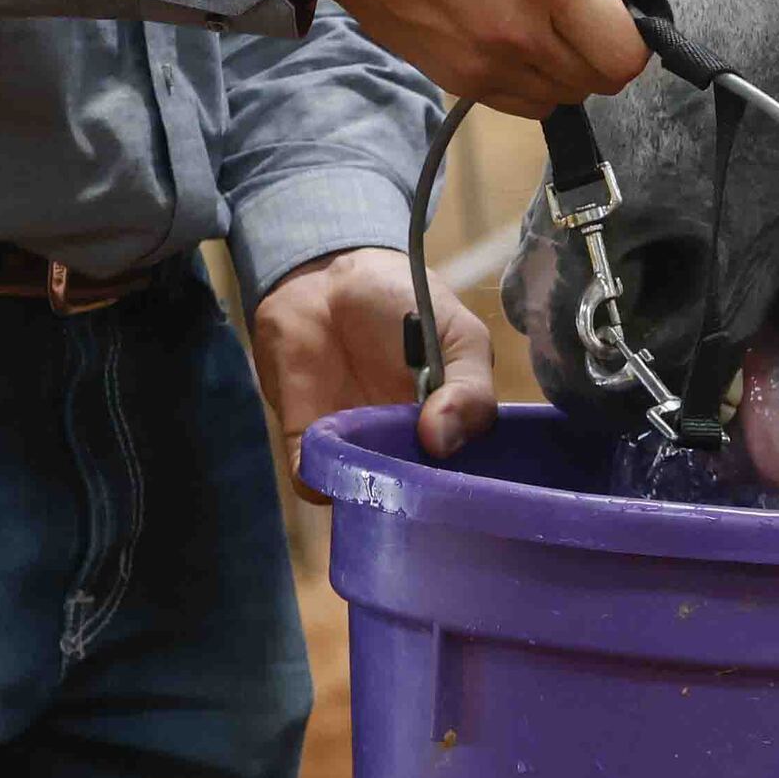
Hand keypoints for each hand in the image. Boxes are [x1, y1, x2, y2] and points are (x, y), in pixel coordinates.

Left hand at [251, 245, 496, 483]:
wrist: (327, 276)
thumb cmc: (404, 302)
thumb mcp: (458, 335)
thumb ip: (469, 387)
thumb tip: (442, 442)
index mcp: (453, 428)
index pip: (469, 479)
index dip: (468, 489)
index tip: (462, 480)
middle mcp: (408, 450)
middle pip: (417, 501)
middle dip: (418, 500)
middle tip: (416, 479)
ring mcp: (359, 450)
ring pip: (367, 499)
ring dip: (368, 491)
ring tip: (372, 462)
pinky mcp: (309, 445)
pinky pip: (313, 482)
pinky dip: (318, 477)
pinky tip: (328, 451)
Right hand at [291, 0, 672, 114]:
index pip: (627, 53)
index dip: (638, 34)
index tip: (624, 6)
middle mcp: (519, 32)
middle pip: (601, 81)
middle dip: (606, 48)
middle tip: (583, 6)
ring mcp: (484, 63)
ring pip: (563, 96)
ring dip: (568, 65)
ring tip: (541, 14)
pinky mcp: (455, 78)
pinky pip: (521, 101)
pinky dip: (531, 78)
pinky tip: (511, 31)